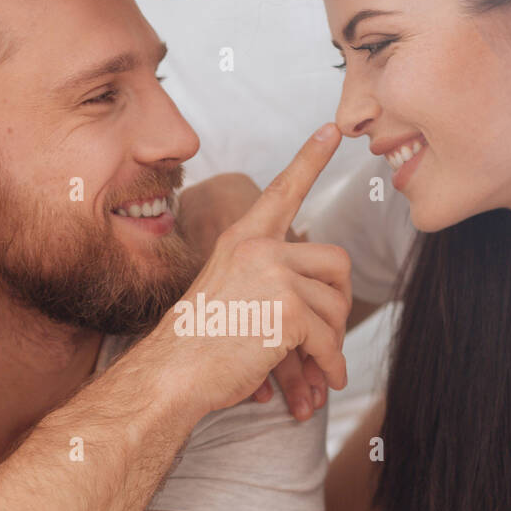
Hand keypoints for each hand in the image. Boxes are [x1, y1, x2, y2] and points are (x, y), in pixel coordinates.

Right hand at [146, 124, 351, 416]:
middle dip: (339, 303)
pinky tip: (323, 382)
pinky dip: (330, 365)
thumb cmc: (197, 345)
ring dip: (332, 343)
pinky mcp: (288, 310)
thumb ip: (269, 283)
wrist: (171, 374)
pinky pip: (330, 339)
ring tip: (317, 368)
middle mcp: (259, 248)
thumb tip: (324, 302)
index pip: (283, 191)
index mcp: (242, 240)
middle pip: (336, 262)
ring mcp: (275, 275)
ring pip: (336, 305)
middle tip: (329, 337)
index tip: (332, 129)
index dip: (311, 158)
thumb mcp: (230, 294)